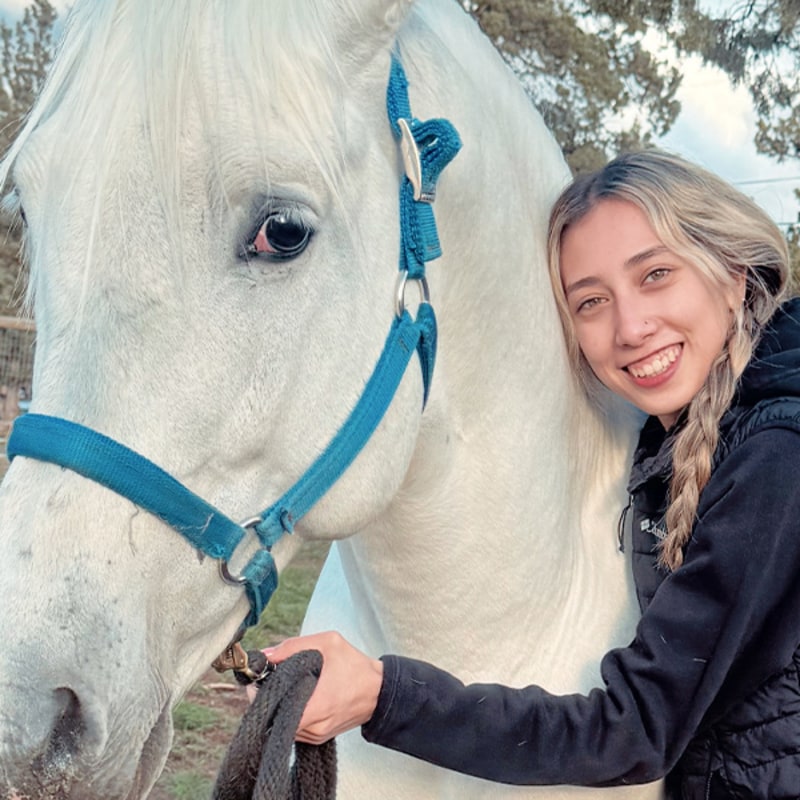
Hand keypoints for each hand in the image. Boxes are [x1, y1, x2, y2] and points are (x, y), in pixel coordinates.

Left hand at [261, 631, 383, 744]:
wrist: (379, 691)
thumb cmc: (356, 667)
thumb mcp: (327, 644)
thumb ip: (293, 647)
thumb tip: (266, 656)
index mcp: (315, 707)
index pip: (273, 712)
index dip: (262, 694)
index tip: (259, 679)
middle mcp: (313, 728)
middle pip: (275, 718)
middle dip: (270, 697)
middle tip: (271, 678)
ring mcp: (315, 736)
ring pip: (283, 723)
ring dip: (281, 705)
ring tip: (287, 685)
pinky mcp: (319, 738)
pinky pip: (295, 726)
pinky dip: (292, 711)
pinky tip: (298, 695)